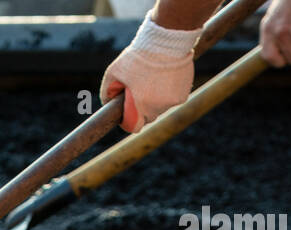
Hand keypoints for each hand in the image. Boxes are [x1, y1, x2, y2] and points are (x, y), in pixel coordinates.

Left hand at [99, 17, 200, 132]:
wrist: (167, 41)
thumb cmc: (138, 56)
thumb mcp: (114, 72)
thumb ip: (107, 91)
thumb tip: (107, 103)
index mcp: (141, 104)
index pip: (134, 126)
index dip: (128, 121)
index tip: (126, 113)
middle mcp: (158, 107)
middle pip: (148, 117)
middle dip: (142, 108)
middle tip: (139, 92)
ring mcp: (173, 101)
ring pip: (160, 108)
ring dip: (156, 100)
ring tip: (152, 81)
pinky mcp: (183, 94)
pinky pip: (172, 100)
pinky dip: (168, 93)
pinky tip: (164, 79)